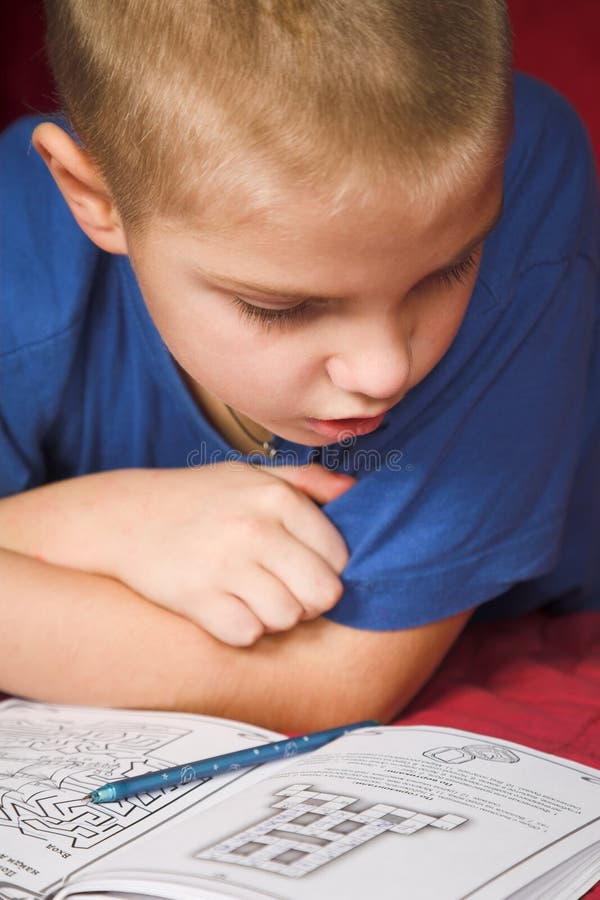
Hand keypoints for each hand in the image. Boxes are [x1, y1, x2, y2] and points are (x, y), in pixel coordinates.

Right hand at [100, 464, 353, 645]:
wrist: (124, 516)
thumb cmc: (199, 498)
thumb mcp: (251, 475)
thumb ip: (307, 481)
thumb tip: (356, 490)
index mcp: (275, 498)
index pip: (339, 555)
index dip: (328, 569)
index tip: (305, 567)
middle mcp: (254, 529)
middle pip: (322, 594)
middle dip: (309, 599)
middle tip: (287, 589)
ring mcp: (224, 565)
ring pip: (287, 618)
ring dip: (275, 615)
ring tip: (254, 595)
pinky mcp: (196, 598)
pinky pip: (247, 634)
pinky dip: (242, 628)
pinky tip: (228, 607)